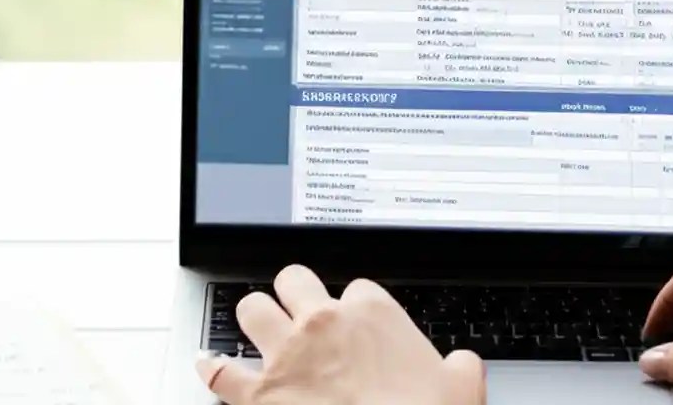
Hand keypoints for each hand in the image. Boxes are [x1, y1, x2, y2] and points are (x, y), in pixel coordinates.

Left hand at [195, 265, 484, 404]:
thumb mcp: (463, 385)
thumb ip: (459, 365)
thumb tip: (461, 366)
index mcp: (372, 312)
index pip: (357, 289)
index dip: (356, 310)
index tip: (359, 331)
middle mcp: (323, 323)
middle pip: (293, 280)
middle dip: (296, 294)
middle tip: (302, 314)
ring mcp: (287, 356)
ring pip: (251, 308)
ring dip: (255, 318)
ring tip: (261, 330)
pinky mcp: (260, 396)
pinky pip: (221, 372)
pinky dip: (212, 368)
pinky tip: (209, 364)